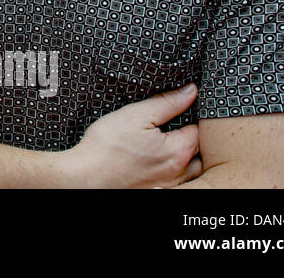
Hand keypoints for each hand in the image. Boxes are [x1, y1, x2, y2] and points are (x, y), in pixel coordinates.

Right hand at [63, 83, 201, 187]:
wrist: (86, 177)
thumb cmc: (107, 146)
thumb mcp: (135, 115)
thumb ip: (166, 103)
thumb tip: (191, 91)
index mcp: (178, 150)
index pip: (198, 129)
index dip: (189, 116)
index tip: (177, 111)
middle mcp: (179, 172)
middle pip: (198, 152)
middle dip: (191, 138)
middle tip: (173, 126)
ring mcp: (169, 185)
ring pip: (191, 170)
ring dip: (186, 157)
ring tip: (166, 144)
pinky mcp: (158, 192)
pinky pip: (177, 180)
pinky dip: (173, 170)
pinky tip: (157, 162)